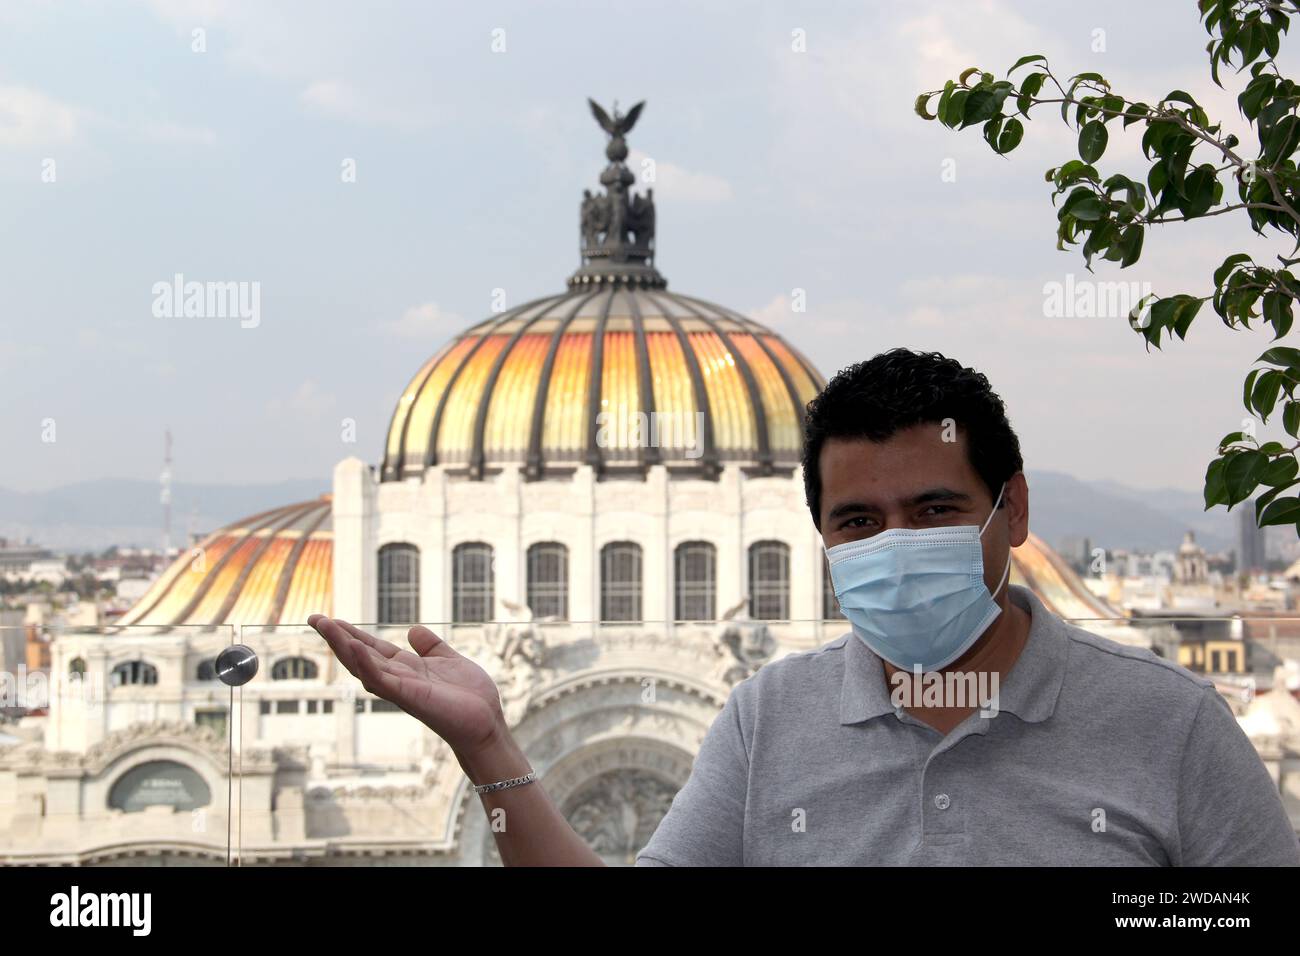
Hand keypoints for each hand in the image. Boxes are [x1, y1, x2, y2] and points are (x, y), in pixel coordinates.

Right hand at [309, 615, 505, 757]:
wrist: (486, 722)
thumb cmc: (469, 697)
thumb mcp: (448, 660)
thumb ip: (431, 647)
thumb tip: (413, 630)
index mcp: (406, 668)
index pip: (372, 648)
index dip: (351, 633)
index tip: (330, 619)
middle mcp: (398, 678)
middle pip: (360, 655)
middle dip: (337, 638)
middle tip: (314, 618)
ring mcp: (401, 688)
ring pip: (364, 666)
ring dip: (343, 646)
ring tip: (325, 625)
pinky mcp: (409, 697)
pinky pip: (382, 679)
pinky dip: (367, 664)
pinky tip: (354, 646)